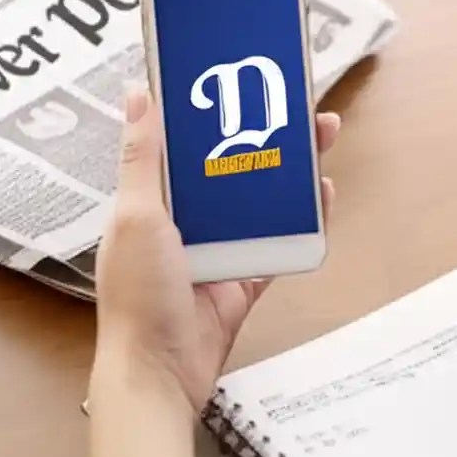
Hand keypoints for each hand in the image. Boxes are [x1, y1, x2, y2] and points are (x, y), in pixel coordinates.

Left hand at [93, 85, 340, 411]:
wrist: (160, 374)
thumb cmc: (137, 300)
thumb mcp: (136, 217)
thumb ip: (142, 158)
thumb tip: (138, 95)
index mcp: (151, 203)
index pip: (185, 146)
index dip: (214, 113)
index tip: (243, 82)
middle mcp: (184, 224)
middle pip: (232, 169)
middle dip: (266, 137)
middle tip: (300, 108)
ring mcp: (216, 253)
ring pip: (260, 203)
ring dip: (290, 173)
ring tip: (319, 141)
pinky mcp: (243, 283)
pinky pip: (278, 245)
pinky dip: (302, 224)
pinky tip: (321, 199)